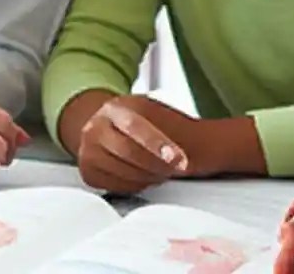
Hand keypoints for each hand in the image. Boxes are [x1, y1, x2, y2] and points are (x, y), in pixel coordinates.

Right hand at [76, 94, 196, 193]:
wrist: (109, 128)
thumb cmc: (141, 123)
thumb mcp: (153, 113)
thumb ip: (166, 124)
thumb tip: (206, 142)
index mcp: (115, 107)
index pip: (136, 125)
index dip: (159, 145)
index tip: (182, 161)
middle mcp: (95, 126)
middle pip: (128, 152)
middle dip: (157, 165)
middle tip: (177, 170)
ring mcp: (87, 149)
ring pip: (123, 172)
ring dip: (149, 176)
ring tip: (163, 170)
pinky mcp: (87, 171)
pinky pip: (115, 186)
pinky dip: (136, 184)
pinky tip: (145, 175)